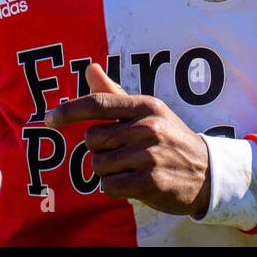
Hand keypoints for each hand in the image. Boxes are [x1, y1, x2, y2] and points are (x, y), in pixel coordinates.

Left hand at [44, 62, 212, 217]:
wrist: (208, 172)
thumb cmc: (170, 138)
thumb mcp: (149, 111)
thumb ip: (115, 93)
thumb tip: (89, 68)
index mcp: (146, 106)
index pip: (98, 104)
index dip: (69, 111)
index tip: (48, 119)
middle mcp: (148, 127)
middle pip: (93, 140)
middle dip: (100, 150)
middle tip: (122, 153)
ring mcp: (150, 155)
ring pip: (99, 165)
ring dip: (108, 171)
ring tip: (131, 169)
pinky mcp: (151, 182)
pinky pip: (110, 186)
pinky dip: (115, 188)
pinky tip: (133, 183)